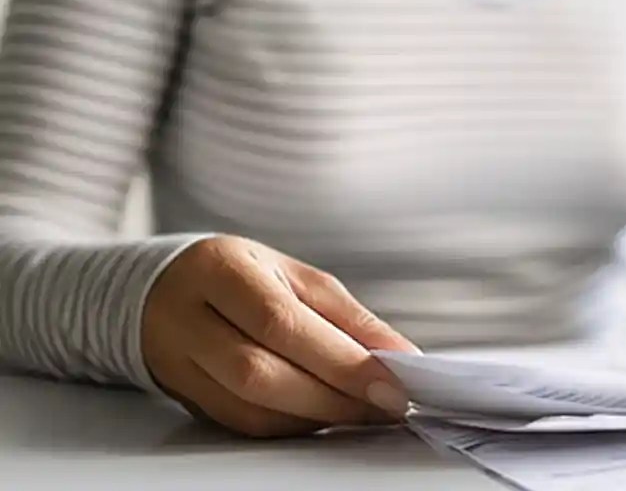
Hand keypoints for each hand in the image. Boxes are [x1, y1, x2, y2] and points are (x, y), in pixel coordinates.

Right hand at [142, 236, 420, 436]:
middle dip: (335, 395)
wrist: (156, 292)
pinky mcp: (185, 400)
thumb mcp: (295, 276)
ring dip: (319, 417)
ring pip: (250, 409)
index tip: (394, 380)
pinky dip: (294, 426)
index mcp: (221, 270)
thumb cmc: (240, 277)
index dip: (341, 359)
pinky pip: (244, 425)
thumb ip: (347, 316)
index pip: (282, 322)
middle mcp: (189, 319)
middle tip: (389, 403)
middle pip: (261, 373)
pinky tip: (327, 416)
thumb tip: (398, 356)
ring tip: (367, 411)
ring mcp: (178, 364)